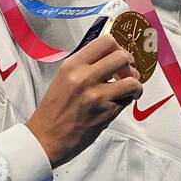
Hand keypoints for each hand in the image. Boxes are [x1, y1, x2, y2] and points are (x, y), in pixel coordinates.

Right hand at [26, 34, 142, 167]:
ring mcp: (97, 95)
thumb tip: (107, 59)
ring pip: (132, 80)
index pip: (106, 42)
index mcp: (72, 65)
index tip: (118, 57)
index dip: (118, 48)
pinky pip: (127, 100)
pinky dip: (127, 101)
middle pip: (122, 57)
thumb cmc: (52, 111)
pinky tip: (118, 103)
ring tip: (130, 90)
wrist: (46, 139)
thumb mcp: (62, 79)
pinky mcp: (106, 112)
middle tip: (127, 73)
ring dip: (135, 85)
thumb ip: (83, 67)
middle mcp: (84, 76)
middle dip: (129, 65)